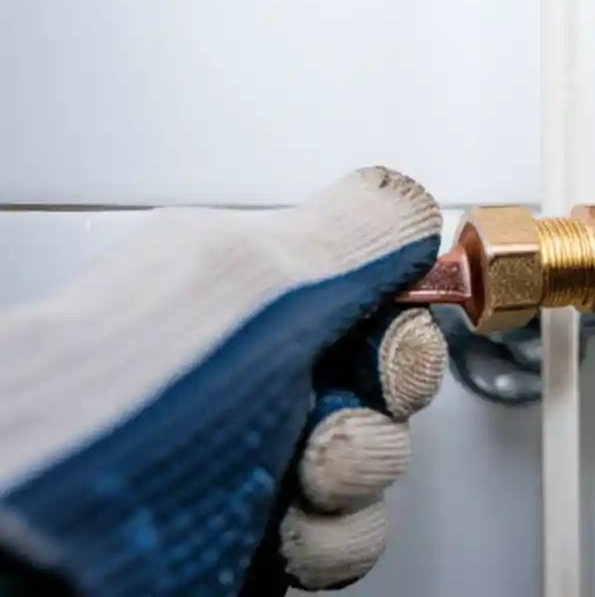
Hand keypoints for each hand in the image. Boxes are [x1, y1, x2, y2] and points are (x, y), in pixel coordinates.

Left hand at [0, 168, 447, 595]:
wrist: (35, 542)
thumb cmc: (116, 409)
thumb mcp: (245, 281)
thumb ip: (347, 233)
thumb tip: (409, 199)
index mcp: (237, 294)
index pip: (363, 292)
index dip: (400, 322)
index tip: (392, 349)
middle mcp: (246, 373)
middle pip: (380, 381)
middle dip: (380, 407)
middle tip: (332, 427)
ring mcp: (248, 457)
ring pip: (371, 462)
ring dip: (359, 478)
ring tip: (306, 486)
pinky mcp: (252, 534)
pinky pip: (340, 535)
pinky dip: (333, 539)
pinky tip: (291, 536)